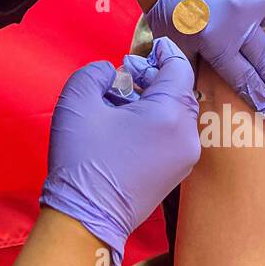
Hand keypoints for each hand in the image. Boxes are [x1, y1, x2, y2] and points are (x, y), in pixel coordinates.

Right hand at [40, 38, 200, 265]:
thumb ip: (96, 72)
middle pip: (180, 91)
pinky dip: (157, 123)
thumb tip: (112, 73)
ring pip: (177, 115)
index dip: (164, 52)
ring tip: (122, 101)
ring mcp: (185, 159)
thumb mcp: (77, 102)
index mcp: (170, 115)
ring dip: (155, 101)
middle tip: (126, 74)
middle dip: (155, 77)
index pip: (179, 68)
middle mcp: (187, 136)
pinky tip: (129, 126)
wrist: (86, 219)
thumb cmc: (82, 160)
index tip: (147, 46)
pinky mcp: (177, 174)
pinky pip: (173, 136)